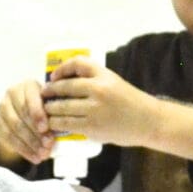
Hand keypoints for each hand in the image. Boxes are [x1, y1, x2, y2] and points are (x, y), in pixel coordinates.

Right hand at [0, 77, 54, 165]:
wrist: (19, 114)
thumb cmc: (42, 108)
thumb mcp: (48, 105)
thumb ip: (53, 113)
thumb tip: (61, 129)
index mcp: (28, 85)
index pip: (30, 98)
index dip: (38, 114)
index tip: (45, 128)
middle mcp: (12, 93)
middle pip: (23, 114)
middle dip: (36, 132)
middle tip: (48, 145)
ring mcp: (2, 108)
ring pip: (16, 127)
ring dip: (31, 143)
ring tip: (44, 154)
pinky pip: (10, 138)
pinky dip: (24, 150)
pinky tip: (34, 158)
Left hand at [43, 57, 160, 148]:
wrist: (148, 122)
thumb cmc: (130, 102)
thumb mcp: (114, 82)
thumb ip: (94, 80)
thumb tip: (66, 80)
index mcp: (104, 76)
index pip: (77, 64)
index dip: (61, 69)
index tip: (54, 77)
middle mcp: (98, 90)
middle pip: (64, 87)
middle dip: (50, 91)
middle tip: (44, 94)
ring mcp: (94, 110)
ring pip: (62, 107)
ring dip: (50, 109)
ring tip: (46, 110)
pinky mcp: (92, 127)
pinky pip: (67, 124)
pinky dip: (57, 124)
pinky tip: (54, 123)